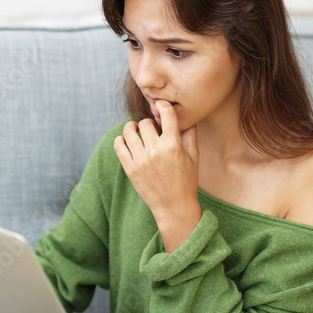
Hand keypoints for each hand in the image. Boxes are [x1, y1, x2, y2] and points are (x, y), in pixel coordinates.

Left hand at [113, 100, 201, 251]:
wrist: (174, 207)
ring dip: (132, 128)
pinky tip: (127, 141)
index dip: (163, 106)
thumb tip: (186, 116)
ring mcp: (141, 160)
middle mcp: (155, 151)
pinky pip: (118, 145)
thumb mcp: (194, 156)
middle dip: (149, 123)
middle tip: (152, 130)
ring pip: (129, 131)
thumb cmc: (186, 181)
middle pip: (145, 122)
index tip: (161, 107)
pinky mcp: (130, 169)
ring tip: (136, 131)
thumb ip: (190, 134)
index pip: (166, 114)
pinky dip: (120, 139)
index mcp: (173, 146)